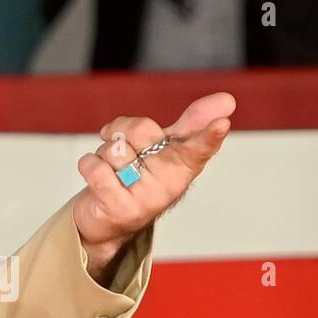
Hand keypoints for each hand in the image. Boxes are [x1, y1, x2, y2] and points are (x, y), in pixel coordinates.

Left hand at [72, 92, 235, 280]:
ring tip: (113, 170)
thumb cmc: (140, 175)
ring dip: (104, 153)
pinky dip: (88, 165)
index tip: (222, 123)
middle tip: (125, 147)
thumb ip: (192, 123)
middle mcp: (170, 183)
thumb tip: (228, 99)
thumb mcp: (166, 148)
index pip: (200, 147)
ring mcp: (147, 199)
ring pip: (114, 149)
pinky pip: (94, 168)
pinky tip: (97, 178)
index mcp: (184, 164)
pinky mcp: (120, 209)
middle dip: (122, 130)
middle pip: (142, 130)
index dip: (209, 135)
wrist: (108, 219)